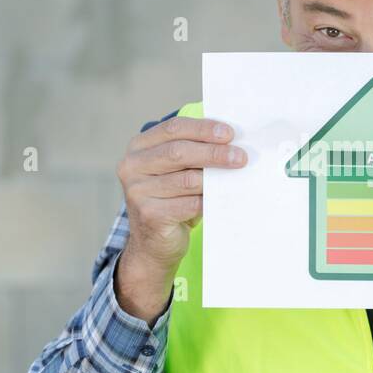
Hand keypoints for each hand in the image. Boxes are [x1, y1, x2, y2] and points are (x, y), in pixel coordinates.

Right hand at [115, 116, 246, 320]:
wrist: (153, 244)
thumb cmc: (171, 200)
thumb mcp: (176, 171)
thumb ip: (192, 153)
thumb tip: (230, 142)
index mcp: (138, 148)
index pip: (173, 128)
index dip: (203, 129)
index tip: (229, 133)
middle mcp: (132, 167)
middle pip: (179, 152)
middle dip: (214, 153)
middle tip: (240, 157)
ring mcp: (137, 192)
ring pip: (187, 179)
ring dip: (215, 179)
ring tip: (234, 178)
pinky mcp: (150, 215)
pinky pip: (189, 204)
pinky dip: (207, 202)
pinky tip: (217, 201)